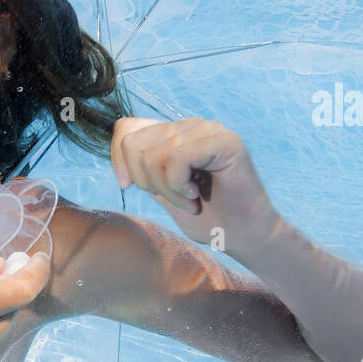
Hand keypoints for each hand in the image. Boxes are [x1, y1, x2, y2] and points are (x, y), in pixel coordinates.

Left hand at [111, 116, 278, 250]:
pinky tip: (196, 195)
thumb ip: (143, 166)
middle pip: (134, 144)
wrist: (243, 236)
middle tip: (174, 197)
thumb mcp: (161, 190)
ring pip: (155, 154)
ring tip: (189, 200)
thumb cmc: (206, 218)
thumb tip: (120, 146)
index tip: (131, 186)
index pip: (126, 128)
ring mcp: (209, 130)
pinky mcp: (225, 141)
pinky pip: (178, 157)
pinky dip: (179, 186)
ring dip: (168, 190)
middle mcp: (190, 125)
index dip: (119, 161)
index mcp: (174, 132)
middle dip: (145, 181)